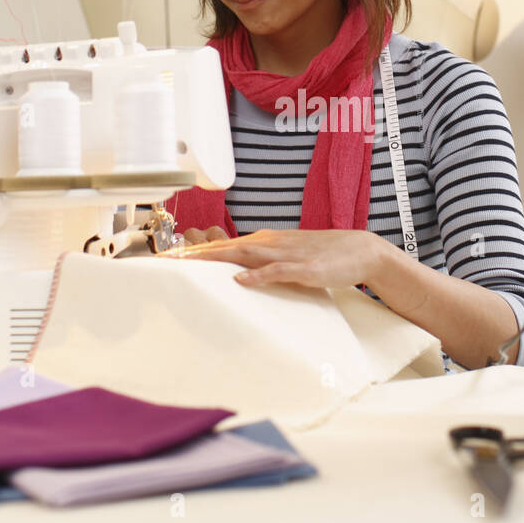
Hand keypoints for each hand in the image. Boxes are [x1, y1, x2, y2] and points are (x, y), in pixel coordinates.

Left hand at [160, 228, 388, 290]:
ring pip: (244, 254)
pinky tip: (242, 280)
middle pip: (224, 248)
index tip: (166, 259)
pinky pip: (277, 271)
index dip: (192, 252)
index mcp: (263, 242)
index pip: (220, 246)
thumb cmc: (321, 255)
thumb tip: (236, 274)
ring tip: (188, 264)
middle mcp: (269, 244)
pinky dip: (258, 275)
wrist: (359, 249)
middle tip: (164, 261)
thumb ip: (260, 264)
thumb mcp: (285, 258)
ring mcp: (287, 254)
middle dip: (193, 254)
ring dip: (215, 258)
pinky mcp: (304, 269)